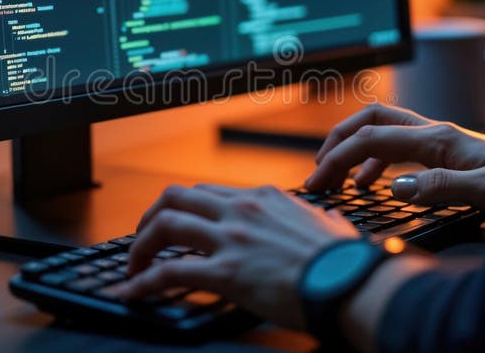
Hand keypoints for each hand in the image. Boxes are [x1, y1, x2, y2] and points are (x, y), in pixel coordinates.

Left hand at [119, 184, 358, 329]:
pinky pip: (170, 271)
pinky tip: (133, 292)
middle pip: (176, 197)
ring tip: (134, 266)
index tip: (174, 224)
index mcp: (263, 197)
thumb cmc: (343, 260)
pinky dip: (144, 281)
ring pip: (165, 224)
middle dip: (151, 217)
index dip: (183, 208)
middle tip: (144, 238)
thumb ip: (318, 218)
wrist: (351, 283)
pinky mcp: (226, 272)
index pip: (207, 193)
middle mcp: (242, 210)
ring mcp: (232, 238)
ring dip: (141, 245)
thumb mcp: (328, 224)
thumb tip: (326, 218)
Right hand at [308, 104, 484, 217]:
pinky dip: (376, 162)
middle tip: (319, 172)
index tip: (317, 182)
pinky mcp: (449, 154)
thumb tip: (395, 187)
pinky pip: (400, 148)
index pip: (372, 139)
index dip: (338, 158)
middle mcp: (437, 133)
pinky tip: (373, 184)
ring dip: (354, 150)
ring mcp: (443, 141)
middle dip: (338, 141)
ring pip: (384, 132)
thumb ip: (440, 188)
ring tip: (338, 180)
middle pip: (372, 120)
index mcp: (439, 139)